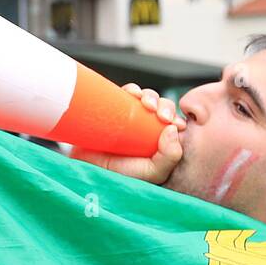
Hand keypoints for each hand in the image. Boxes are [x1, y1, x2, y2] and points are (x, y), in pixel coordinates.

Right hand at [69, 83, 184, 183]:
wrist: (88, 169)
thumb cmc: (120, 175)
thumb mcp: (153, 172)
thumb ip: (170, 156)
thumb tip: (173, 129)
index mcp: (157, 139)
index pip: (172, 121)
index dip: (176, 117)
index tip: (177, 124)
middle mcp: (144, 126)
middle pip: (160, 106)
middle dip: (164, 106)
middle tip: (162, 117)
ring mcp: (127, 116)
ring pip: (144, 97)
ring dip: (150, 96)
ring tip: (147, 104)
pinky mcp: (112, 109)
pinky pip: (124, 93)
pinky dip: (132, 90)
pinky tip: (134, 95)